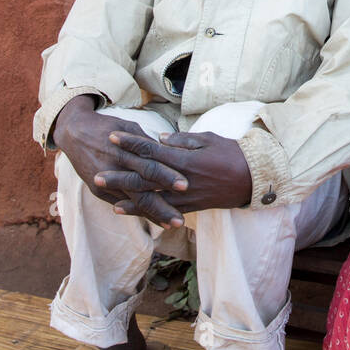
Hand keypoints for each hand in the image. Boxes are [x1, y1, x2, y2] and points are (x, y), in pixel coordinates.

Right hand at [51, 97, 188, 227]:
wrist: (73, 132)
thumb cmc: (107, 127)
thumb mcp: (129, 127)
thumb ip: (148, 143)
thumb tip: (171, 151)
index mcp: (125, 148)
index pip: (150, 164)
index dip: (168, 175)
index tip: (187, 185)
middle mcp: (115, 166)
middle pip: (142, 188)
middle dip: (162, 203)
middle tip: (180, 218)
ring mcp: (105, 181)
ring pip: (133, 201)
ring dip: (153, 214)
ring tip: (172, 225)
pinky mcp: (98, 191)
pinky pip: (121, 204)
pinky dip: (138, 213)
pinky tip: (155, 221)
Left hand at [99, 130, 251, 214]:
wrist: (253, 179)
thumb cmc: (233, 154)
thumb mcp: (208, 139)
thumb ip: (183, 140)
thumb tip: (161, 139)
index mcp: (185, 159)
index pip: (152, 151)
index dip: (131, 144)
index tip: (113, 137)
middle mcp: (181, 179)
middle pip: (145, 178)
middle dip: (120, 176)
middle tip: (96, 174)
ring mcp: (185, 196)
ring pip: (151, 198)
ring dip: (128, 198)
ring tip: (107, 198)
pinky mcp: (190, 207)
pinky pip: (164, 210)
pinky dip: (146, 211)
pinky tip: (130, 211)